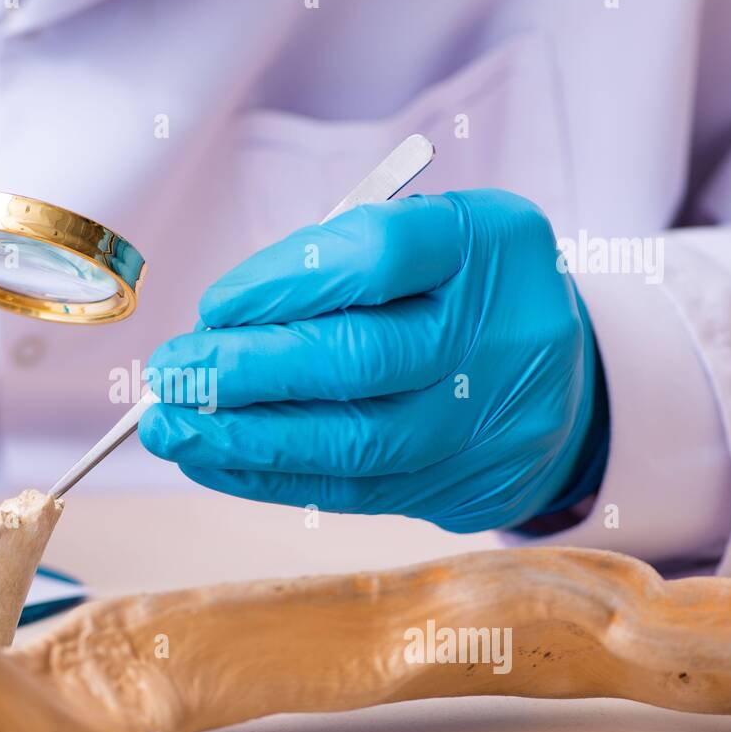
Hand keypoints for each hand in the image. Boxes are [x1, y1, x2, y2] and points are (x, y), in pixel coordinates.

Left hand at [140, 189, 607, 531]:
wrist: (560, 376)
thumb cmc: (460, 291)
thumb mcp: (423, 239)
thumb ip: (333, 262)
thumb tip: (218, 324)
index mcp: (491, 242)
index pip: (378, 254)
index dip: (283, 281)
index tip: (214, 306)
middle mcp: (503, 332)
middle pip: (361, 358)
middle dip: (246, 370)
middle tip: (171, 373)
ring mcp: (490, 420)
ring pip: (352, 442)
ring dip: (243, 438)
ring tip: (170, 426)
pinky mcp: (466, 487)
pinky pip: (353, 492)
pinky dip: (271, 478)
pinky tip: (212, 459)